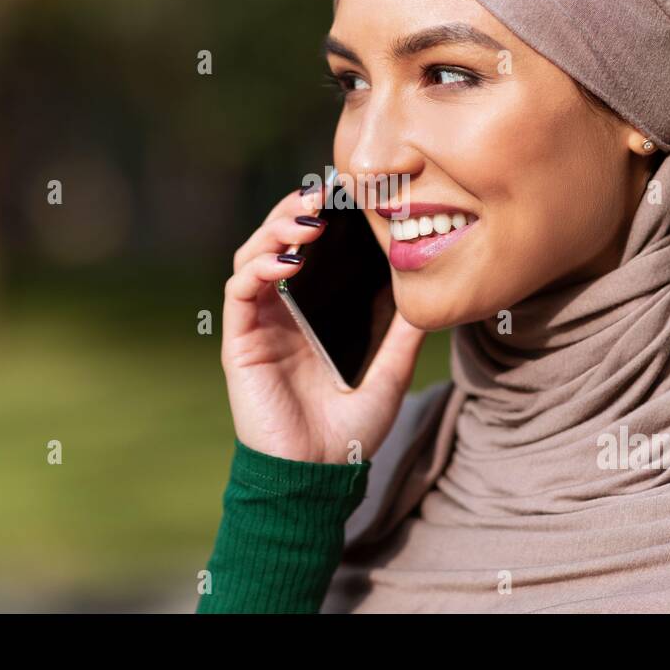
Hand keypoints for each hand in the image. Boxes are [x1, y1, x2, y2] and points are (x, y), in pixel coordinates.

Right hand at [220, 185, 425, 463]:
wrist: (316, 477)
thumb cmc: (348, 431)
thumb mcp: (389, 372)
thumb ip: (403, 331)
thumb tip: (429, 290)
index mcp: (311, 313)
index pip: (309, 250)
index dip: (321, 217)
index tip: (346, 193)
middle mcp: (281, 312)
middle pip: (277, 242)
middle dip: (295, 211)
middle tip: (321, 194)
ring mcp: (258, 324)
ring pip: (253, 256)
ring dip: (275, 230)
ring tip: (307, 221)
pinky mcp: (240, 340)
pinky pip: (240, 290)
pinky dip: (259, 267)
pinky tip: (287, 261)